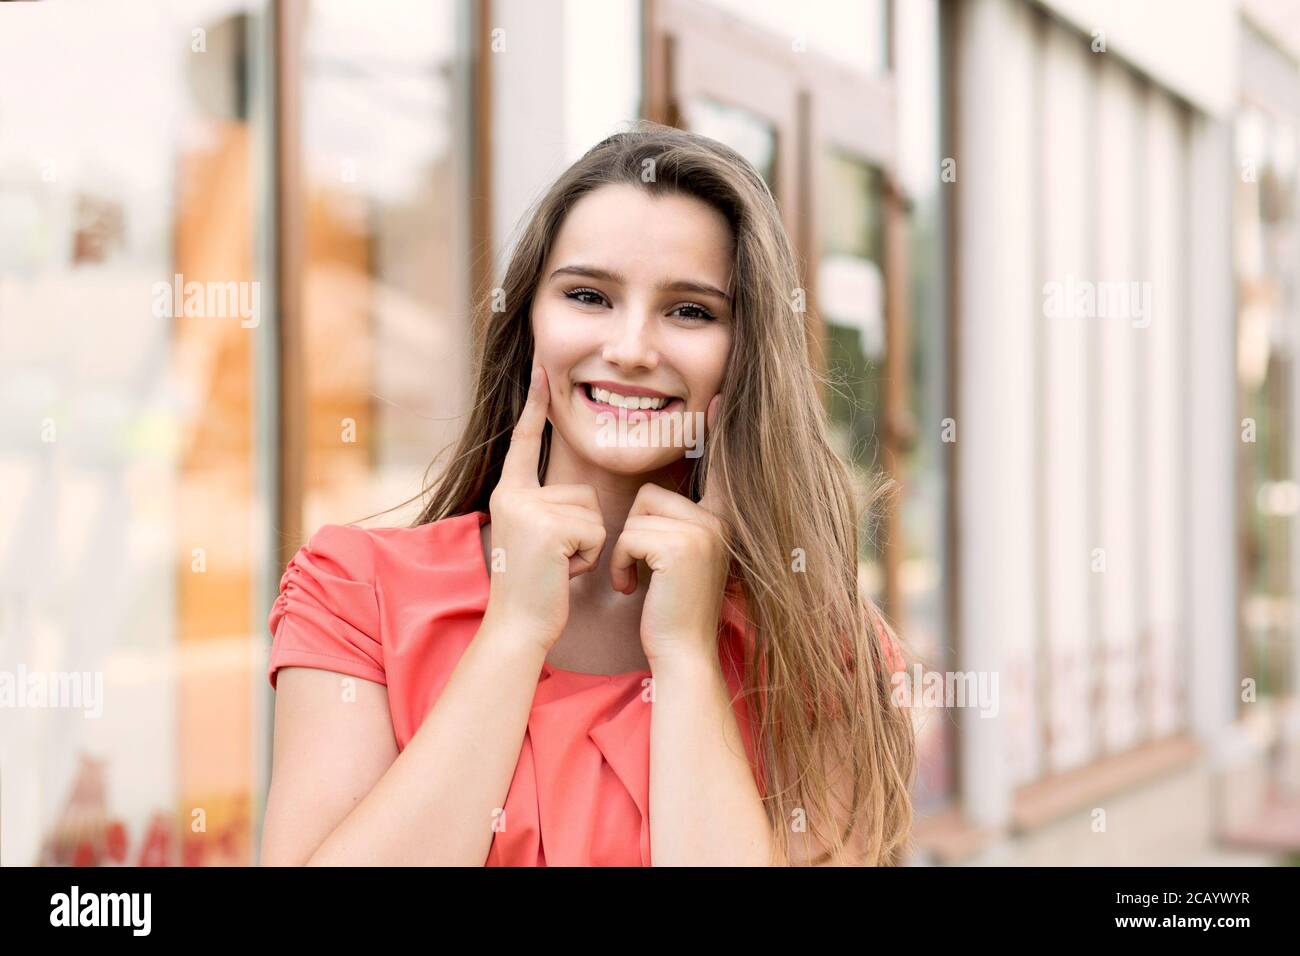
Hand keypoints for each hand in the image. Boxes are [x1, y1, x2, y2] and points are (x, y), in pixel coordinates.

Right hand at [483, 364, 605, 650]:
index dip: (536, 405)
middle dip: (583, 529)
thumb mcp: (539, 539)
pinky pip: (595, 530)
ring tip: (559, 566)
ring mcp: (529, 508)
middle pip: (581, 490)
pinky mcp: (549, 526)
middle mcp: (514, 494)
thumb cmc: (538, 590)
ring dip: (587, 545)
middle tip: (556, 560)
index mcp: (510, 493)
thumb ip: (550, 510)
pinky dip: (588, 557)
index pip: (525, 441)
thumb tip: (580, 496)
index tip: (542, 367)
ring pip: (592, 511)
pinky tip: (562, 572)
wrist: (519, 627)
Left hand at [610, 395, 729, 667]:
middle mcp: (718, 520)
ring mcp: (703, 532)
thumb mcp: (676, 559)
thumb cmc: (669, 610)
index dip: (716, 430)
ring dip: (624, 550)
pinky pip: (630, 535)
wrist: (681, 653)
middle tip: (640, 571)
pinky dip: (620, 563)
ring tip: (637, 580)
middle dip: (634, 533)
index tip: (718, 396)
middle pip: (652, 494)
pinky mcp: (681, 547)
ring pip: (639, 513)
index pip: (716, 467)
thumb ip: (674, 527)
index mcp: (719, 519)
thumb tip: (652, 499)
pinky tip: (632, 589)